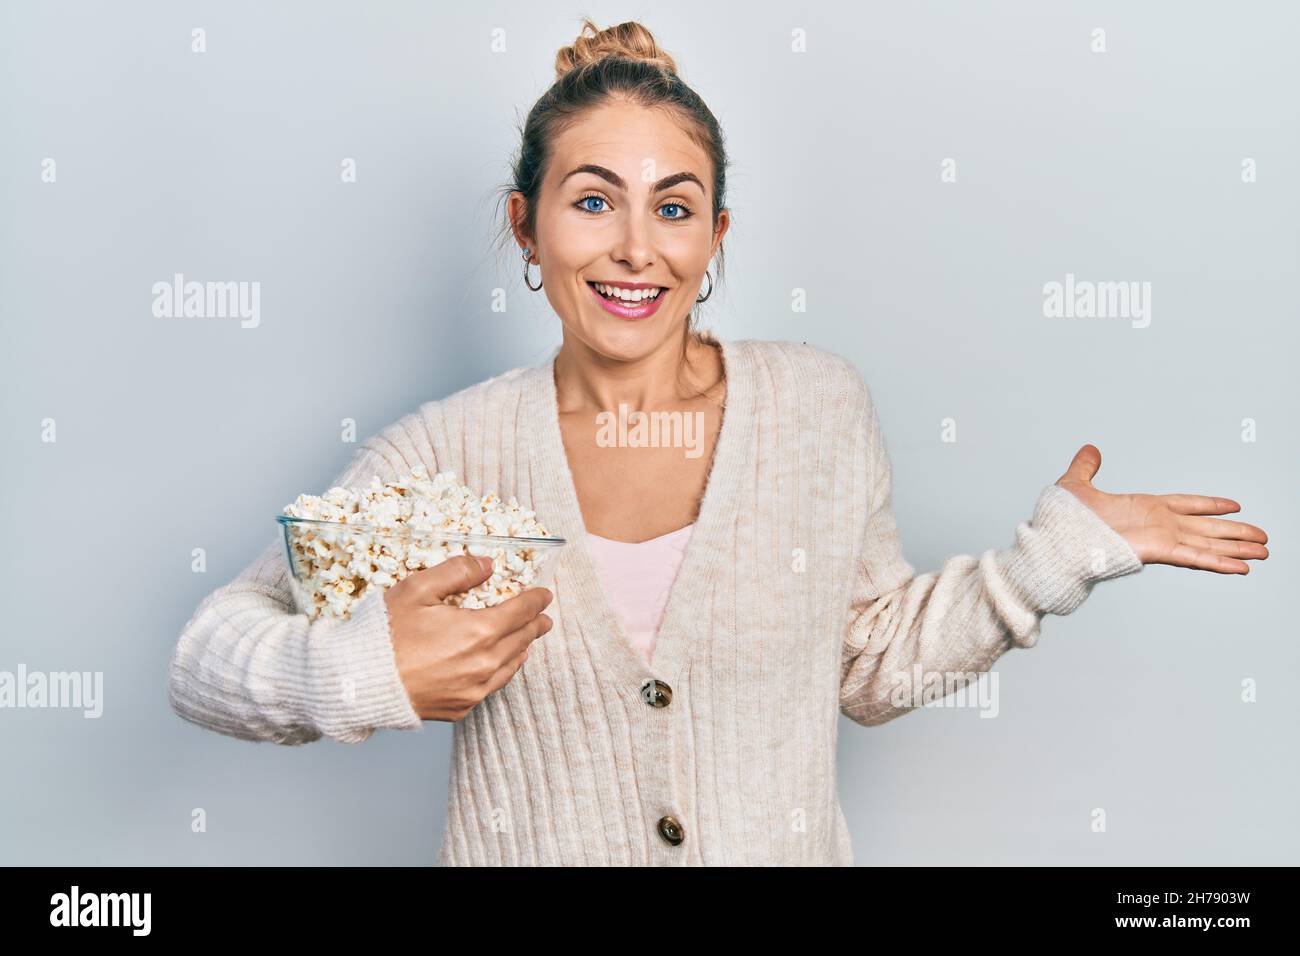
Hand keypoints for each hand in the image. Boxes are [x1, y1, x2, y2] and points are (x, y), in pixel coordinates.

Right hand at [383, 555, 553, 720]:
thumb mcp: (417, 589)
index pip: (522, 612)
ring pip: (511, 666)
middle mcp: (484, 663)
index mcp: (479, 631)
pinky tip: (497, 666)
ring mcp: (474, 690)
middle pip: (522, 640)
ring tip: (525, 641)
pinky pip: (491, 687)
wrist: (360, 683)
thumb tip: (488, 565)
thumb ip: (457, 571)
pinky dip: (500, 672)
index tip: (545, 595)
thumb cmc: (385, 633)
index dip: (536, 601)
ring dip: (521, 649)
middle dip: (535, 625)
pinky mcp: (460, 708)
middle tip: (543, 618)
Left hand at [1055, 444, 1268, 573]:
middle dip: (1235, 534)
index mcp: (1146, 508)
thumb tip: (1089, 449)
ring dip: (1236, 549)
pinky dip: (1218, 561)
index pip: (1187, 504)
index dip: (1210, 504)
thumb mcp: (1076, 485)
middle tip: (1264, 539)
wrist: (1054, 541)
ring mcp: (1160, 539)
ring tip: (1263, 554)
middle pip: (1207, 528)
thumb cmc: (1061, 521)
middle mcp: (1158, 525)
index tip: (1235, 506)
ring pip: (1208, 544)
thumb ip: (1086, 468)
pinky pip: (1194, 557)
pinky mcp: (1157, 551)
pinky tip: (1240, 567)